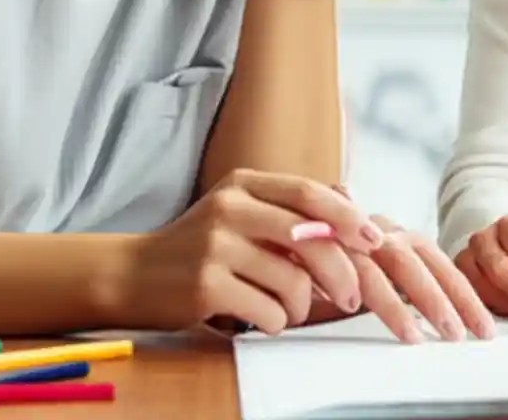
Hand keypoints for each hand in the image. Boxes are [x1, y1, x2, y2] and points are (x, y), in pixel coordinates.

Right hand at [122, 170, 494, 342]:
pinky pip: (269, 311)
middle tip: (350, 297)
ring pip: (293, 281)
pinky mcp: (205, 286)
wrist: (132, 275)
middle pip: (310, 238)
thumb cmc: (200, 247)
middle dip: (341, 273)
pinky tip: (266, 318)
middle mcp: (229, 208)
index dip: (348, 217)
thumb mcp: (242, 212)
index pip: (309, 192)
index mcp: (243, 185)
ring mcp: (215, 246)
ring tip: (293, 310)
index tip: (375, 239)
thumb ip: (291, 208)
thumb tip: (354, 204)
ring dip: (304, 306)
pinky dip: (278, 321)